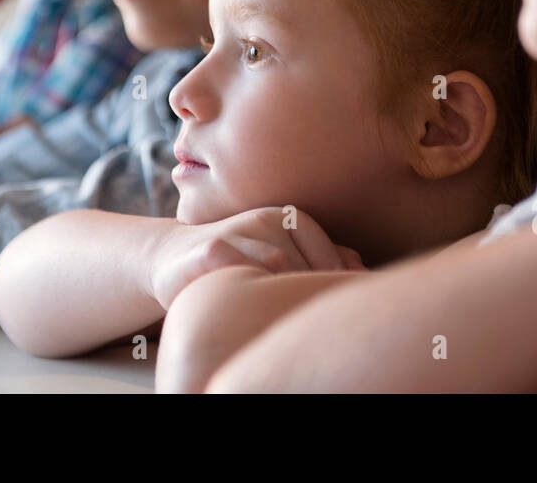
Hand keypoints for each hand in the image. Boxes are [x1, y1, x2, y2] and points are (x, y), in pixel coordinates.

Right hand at [149, 207, 364, 309]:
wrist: (174, 258)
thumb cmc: (239, 259)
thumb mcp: (280, 252)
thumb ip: (321, 257)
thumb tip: (363, 269)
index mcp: (288, 218)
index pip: (327, 256)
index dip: (333, 285)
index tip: (329, 311)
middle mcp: (265, 217)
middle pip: (304, 264)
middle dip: (306, 294)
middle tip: (306, 320)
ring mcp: (237, 229)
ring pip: (278, 264)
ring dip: (280, 292)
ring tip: (277, 314)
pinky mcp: (211, 248)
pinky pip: (241, 269)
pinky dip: (249, 287)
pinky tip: (249, 305)